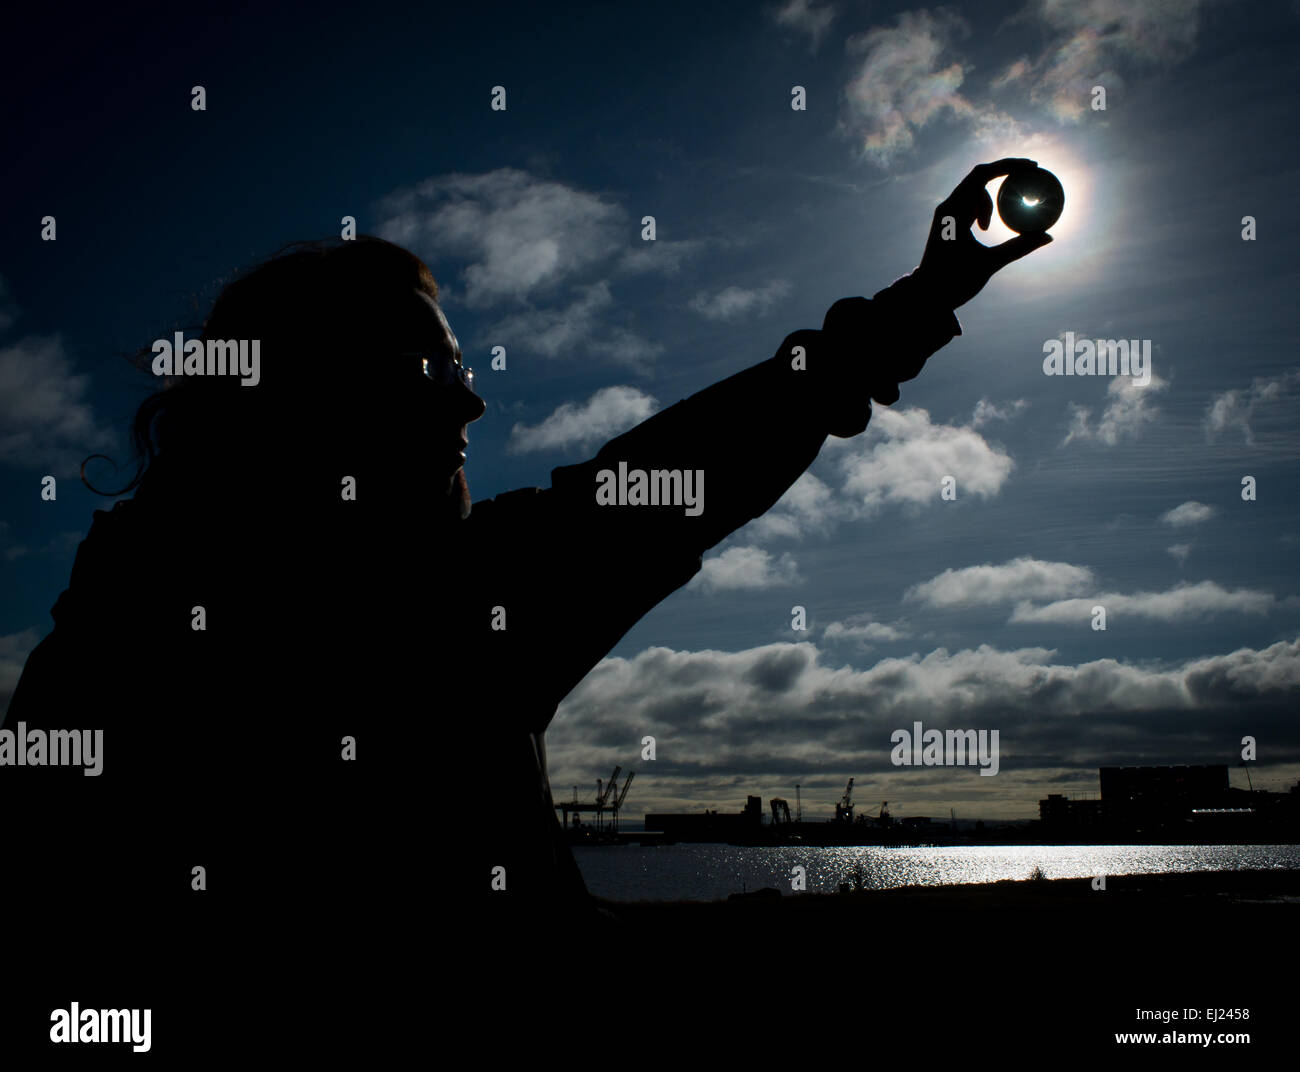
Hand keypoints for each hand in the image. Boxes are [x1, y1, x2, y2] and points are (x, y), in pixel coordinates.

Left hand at [913, 158, 1053, 309]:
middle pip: (978, 176)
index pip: (982, 175)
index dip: (1008, 165)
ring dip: (990, 199)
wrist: (926, 296)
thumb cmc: (953, 282)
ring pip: (973, 190)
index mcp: (953, 212)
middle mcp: (947, 207)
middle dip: (1005, 172)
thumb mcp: (989, 264)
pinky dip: (983, 206)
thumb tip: (1048, 236)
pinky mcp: (947, 222)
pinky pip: (969, 202)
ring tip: (989, 228)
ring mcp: (946, 214)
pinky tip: (988, 226)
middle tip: (1030, 175)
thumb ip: (1019, 248)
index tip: (1032, 167)